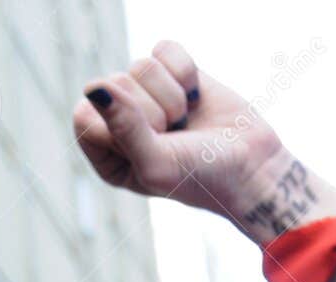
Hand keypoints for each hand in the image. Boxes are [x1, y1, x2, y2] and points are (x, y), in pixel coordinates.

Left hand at [72, 40, 292, 226]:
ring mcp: (146, 93)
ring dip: (173, 96)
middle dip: (154, 111)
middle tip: (176, 136)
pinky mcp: (172, 72)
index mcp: (105, 152)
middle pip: (114, 85)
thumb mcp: (157, 164)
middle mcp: (119, 120)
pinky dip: (186, 72)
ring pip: (141, 65)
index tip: (151, 142)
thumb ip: (123, 128)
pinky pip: (164, 49)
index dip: (120, 124)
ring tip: (186, 122)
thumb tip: (94, 86)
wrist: (252, 165)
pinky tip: (194, 98)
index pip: (84, 116)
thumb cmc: (201, 177)